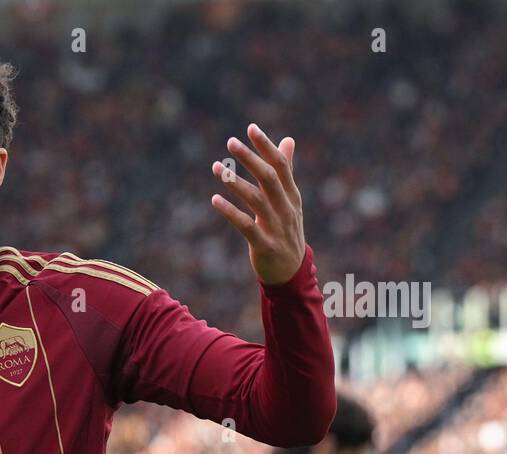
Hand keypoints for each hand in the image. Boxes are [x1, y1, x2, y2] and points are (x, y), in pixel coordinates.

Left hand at [210, 124, 305, 284]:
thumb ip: (286, 171)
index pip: (281, 165)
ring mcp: (276, 227)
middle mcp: (286, 208)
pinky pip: (246, 225)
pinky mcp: (264, 244)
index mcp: (291, 195)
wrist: (291, 272)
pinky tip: (214, 199)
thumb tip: (288, 140)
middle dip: (250, 158)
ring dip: (235, 182)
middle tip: (231, 142)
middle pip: (269, 178)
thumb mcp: (290, 200)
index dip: (266, 146)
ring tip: (216, 167)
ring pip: (256, 199)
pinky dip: (230, 212)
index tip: (251, 128)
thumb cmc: (286, 230)